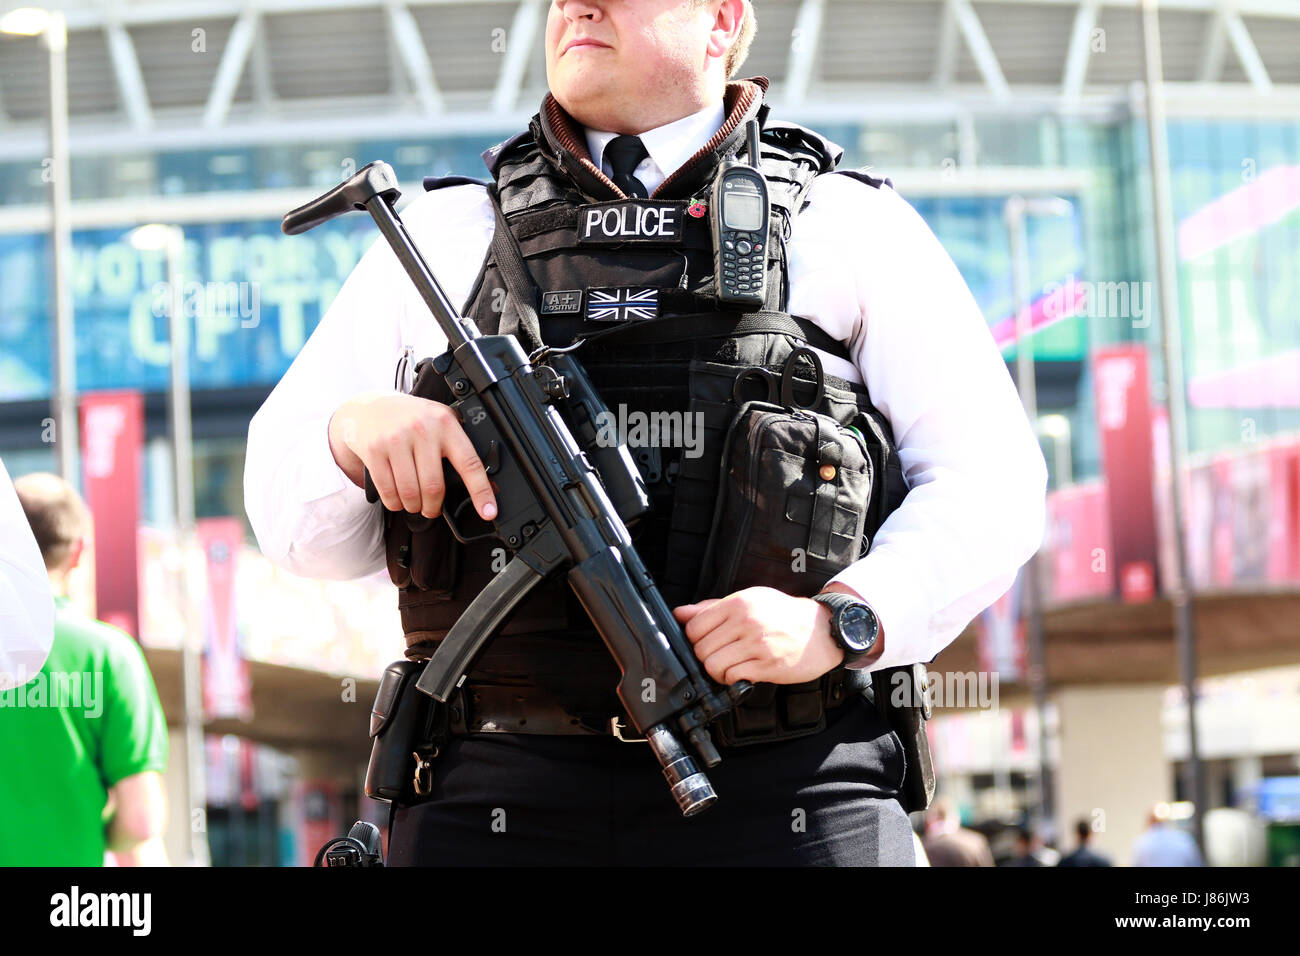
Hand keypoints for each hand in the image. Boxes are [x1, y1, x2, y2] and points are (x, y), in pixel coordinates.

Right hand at [328, 391, 497, 519]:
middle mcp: (422, 429)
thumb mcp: (441, 423)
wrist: (371, 406)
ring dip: (413, 507)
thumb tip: (488, 486)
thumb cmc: (413, 419)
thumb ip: (460, 449)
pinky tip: (397, 499)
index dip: (480, 491)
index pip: (469, 463)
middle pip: (433, 486)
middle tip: (432, 509)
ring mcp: (396, 439)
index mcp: (445, 424)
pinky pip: (388, 491)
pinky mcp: (375, 450)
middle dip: (433, 507)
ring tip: (414, 504)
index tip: (488, 511)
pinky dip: (394, 503)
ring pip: (409, 493)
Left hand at [672, 586, 845, 684]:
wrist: (822, 629)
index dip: (695, 638)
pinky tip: (743, 671)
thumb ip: (711, 608)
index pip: (695, 626)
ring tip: (729, 665)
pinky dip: (733, 678)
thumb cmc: (784, 614)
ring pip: (713, 666)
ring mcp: (758, 645)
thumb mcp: (749, 600)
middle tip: (719, 654)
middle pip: (701, 649)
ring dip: (717, 671)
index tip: (705, 641)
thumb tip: (679, 613)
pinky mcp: (768, 666)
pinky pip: (733, 677)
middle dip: (705, 656)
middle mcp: (747, 622)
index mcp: (739, 603)